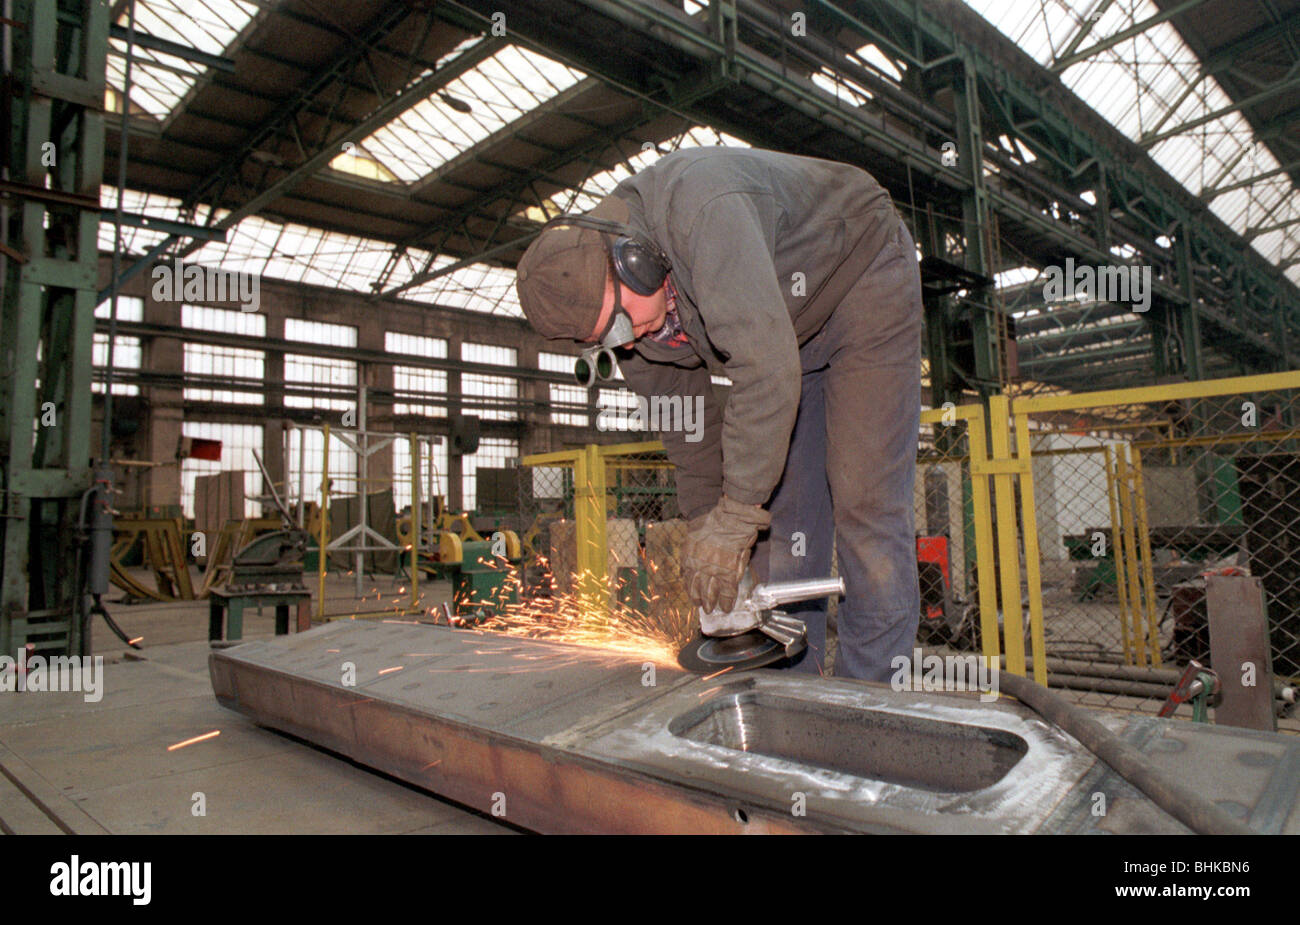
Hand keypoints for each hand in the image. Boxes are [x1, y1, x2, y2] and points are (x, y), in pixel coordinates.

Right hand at [682, 496, 770, 613]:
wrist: (728, 515)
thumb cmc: (741, 535)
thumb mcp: (743, 557)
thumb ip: (735, 572)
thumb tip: (730, 584)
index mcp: (726, 572)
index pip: (725, 594)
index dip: (725, 603)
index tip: (725, 609)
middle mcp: (710, 569)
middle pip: (707, 592)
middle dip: (708, 603)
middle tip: (708, 610)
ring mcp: (697, 560)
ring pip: (693, 583)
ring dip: (695, 595)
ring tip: (696, 602)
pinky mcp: (688, 551)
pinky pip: (685, 568)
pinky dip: (686, 578)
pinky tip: (687, 583)